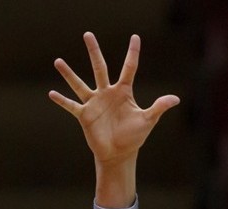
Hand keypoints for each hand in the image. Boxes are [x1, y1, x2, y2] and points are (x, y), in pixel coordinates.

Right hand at [50, 32, 179, 168]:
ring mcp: (94, 103)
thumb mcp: (147, 120)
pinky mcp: (85, 115)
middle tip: (88, 34)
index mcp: (123, 92)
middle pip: (100, 67)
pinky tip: (51, 93)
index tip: (135, 37)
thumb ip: (159, 107)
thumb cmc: (134, 137)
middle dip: (94, 51)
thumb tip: (176, 99)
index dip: (133, 53)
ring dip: (69, 74)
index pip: (129, 68)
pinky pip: (71, 106)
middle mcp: (107, 93)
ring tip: (58, 61)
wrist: (119, 154)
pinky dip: (62, 101)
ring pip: (80, 84)